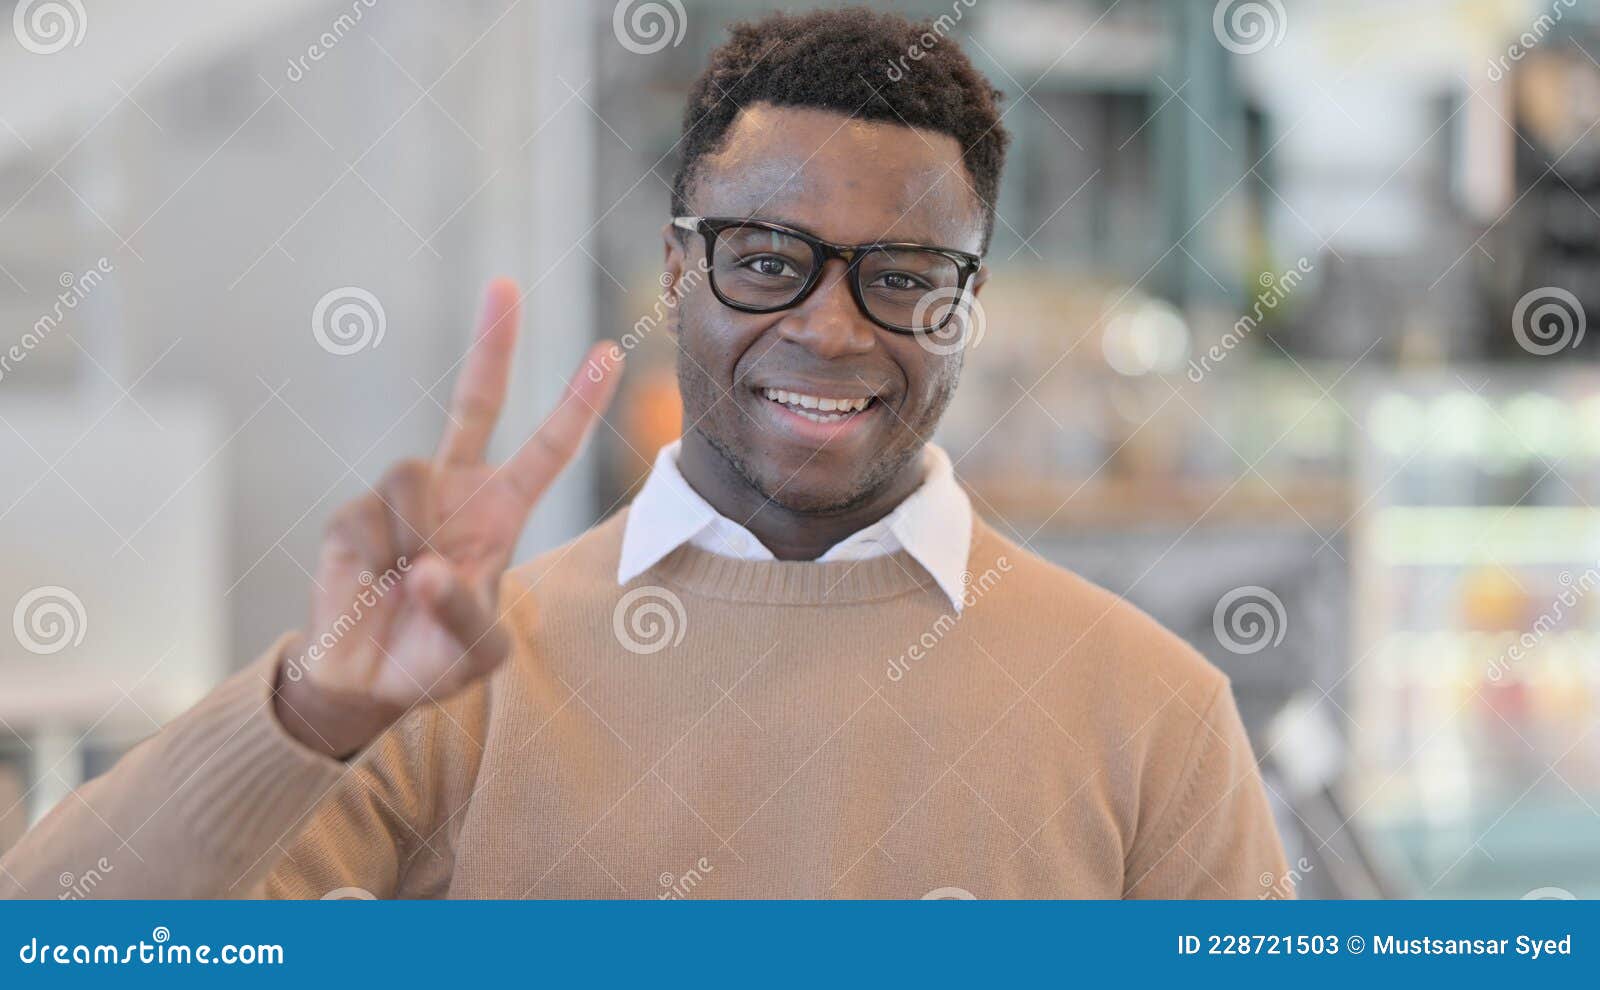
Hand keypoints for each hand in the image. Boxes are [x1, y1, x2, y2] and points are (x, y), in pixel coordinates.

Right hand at [274, 279, 622, 757]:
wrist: (364, 681)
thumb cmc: (432, 660)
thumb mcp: (474, 654)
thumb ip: (464, 613)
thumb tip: (427, 567)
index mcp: (500, 515)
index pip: (547, 451)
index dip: (576, 404)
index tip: (610, 353)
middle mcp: (455, 493)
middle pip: (476, 402)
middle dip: (491, 344)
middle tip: (503, 284)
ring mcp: (402, 499)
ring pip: (411, 472)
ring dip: (413, 533)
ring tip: (408, 583)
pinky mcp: (351, 516)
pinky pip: (366, 518)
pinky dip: (374, 562)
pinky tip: (372, 587)